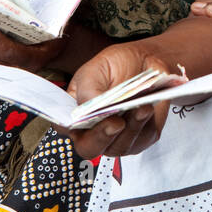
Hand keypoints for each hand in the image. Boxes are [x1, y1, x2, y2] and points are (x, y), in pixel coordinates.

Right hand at [65, 41, 176, 158]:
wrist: (146, 63)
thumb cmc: (117, 66)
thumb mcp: (96, 69)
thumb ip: (88, 88)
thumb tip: (91, 108)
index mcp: (76, 113)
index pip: (63, 127)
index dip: (69, 126)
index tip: (82, 117)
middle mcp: (93, 131)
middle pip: (89, 147)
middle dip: (102, 137)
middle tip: (115, 122)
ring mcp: (116, 138)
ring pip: (118, 147)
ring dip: (130, 128)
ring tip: (140, 108)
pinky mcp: (139, 139)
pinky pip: (141, 141)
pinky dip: (145, 125)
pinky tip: (148, 109)